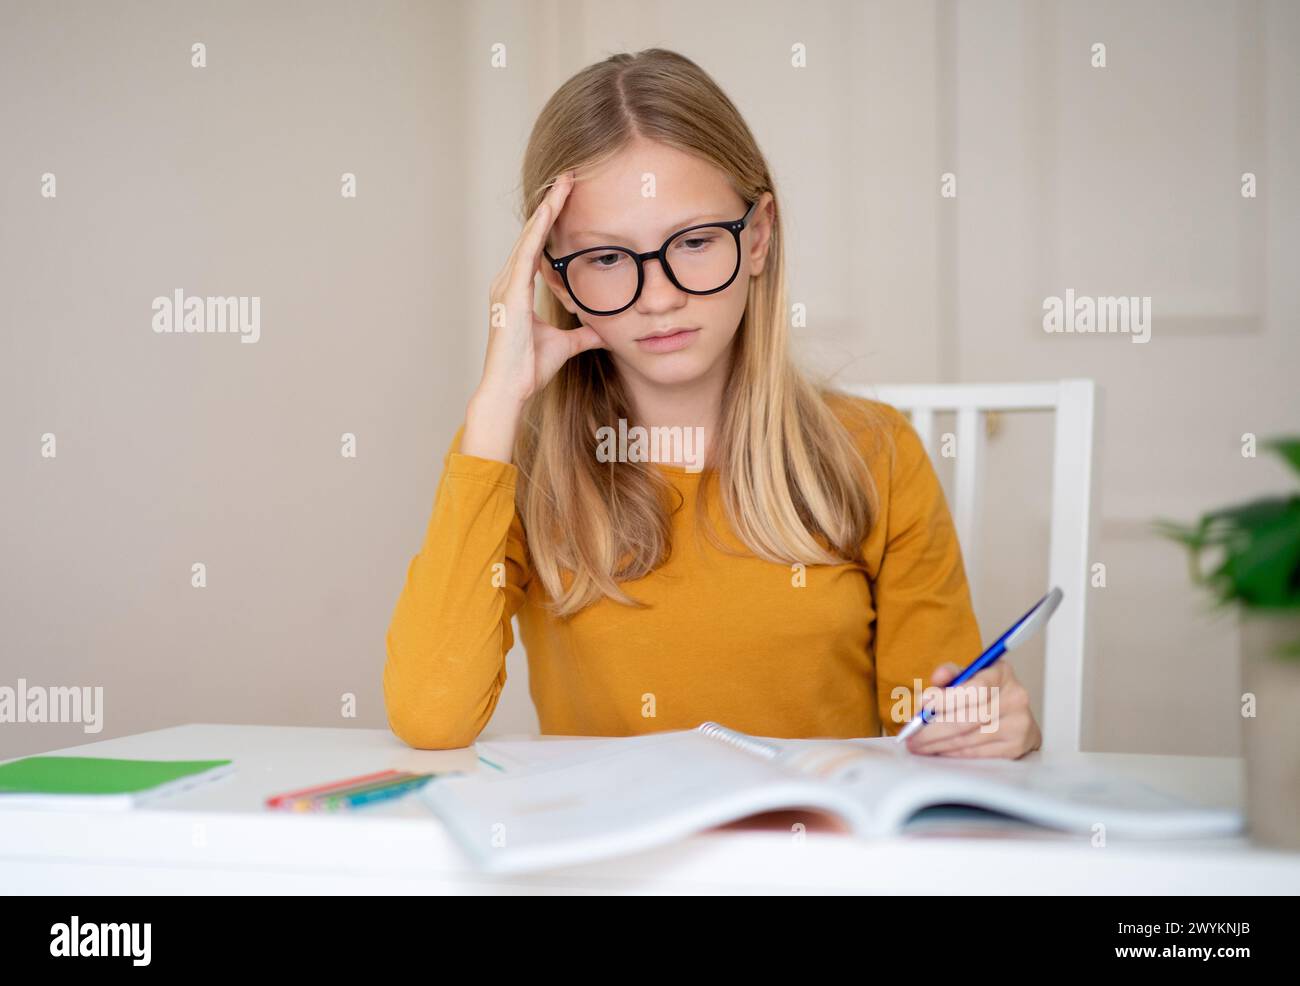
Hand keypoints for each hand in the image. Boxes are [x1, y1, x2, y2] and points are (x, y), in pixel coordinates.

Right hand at [479, 169, 606, 405]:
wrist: (511, 388)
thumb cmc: (529, 369)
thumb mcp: (566, 346)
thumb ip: (584, 335)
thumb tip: (604, 332)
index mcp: (516, 291)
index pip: (536, 247)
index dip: (550, 221)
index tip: (566, 198)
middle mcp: (507, 282)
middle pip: (531, 233)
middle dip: (549, 204)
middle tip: (567, 176)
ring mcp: (506, 285)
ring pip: (529, 236)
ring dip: (546, 208)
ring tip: (563, 182)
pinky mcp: (511, 293)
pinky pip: (526, 252)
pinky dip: (538, 229)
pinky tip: (549, 209)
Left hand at [904, 660, 1041, 758]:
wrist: (1016, 716)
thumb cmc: (986, 693)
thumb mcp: (970, 675)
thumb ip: (951, 674)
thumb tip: (937, 678)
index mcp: (1002, 673)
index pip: (973, 688)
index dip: (945, 699)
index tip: (922, 706)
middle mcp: (1015, 698)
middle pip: (967, 719)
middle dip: (933, 730)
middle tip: (911, 736)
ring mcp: (1018, 724)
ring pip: (968, 739)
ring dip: (938, 744)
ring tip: (919, 745)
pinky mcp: (1016, 747)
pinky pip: (976, 753)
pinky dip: (953, 753)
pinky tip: (939, 750)